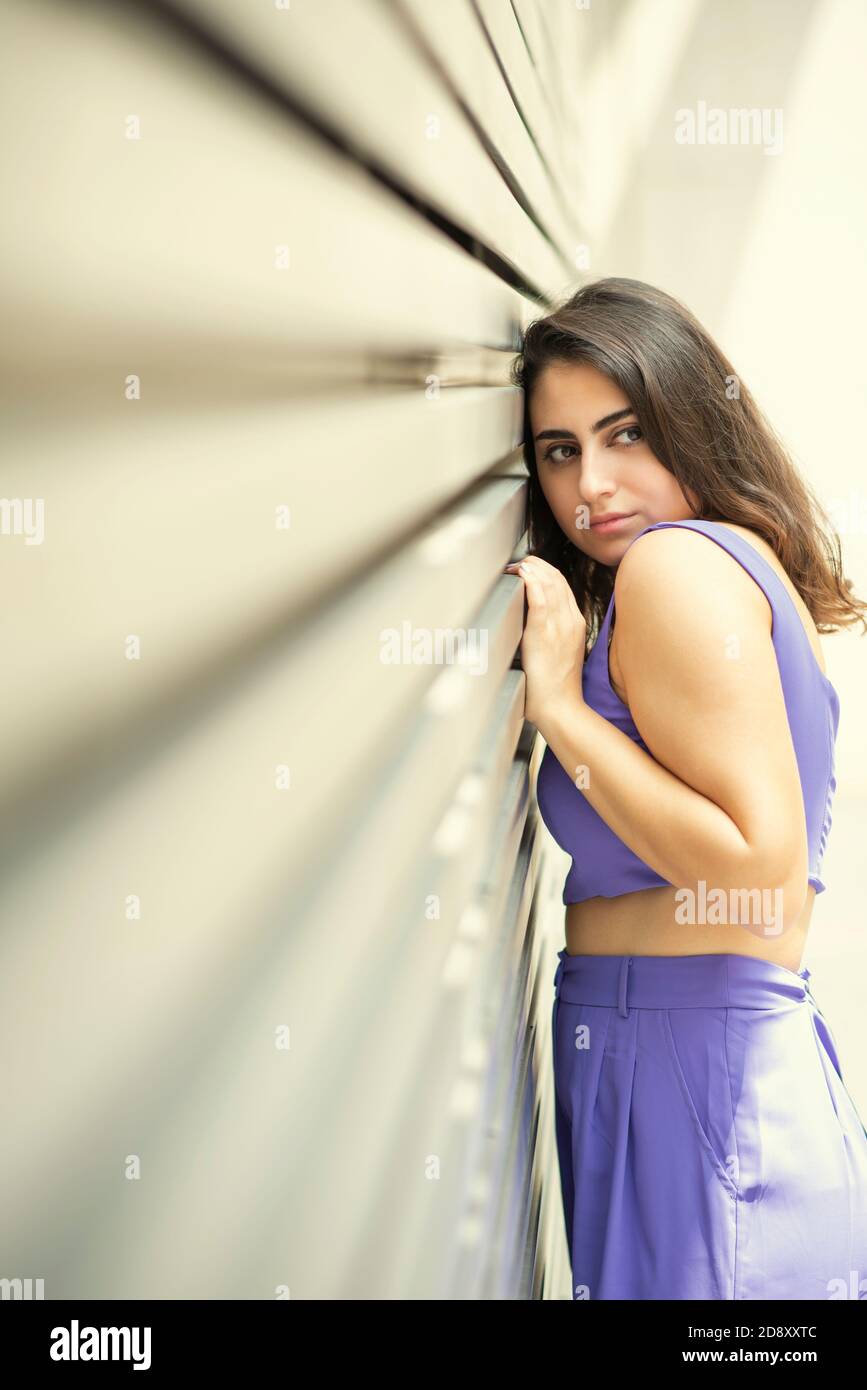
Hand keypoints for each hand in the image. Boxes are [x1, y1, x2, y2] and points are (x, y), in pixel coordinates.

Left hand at [504, 555, 585, 727]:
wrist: (560, 707)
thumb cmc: (556, 686)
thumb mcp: (560, 653)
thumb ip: (552, 634)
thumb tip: (535, 623)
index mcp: (576, 623)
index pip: (563, 586)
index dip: (545, 571)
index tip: (529, 568)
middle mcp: (571, 620)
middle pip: (557, 579)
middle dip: (537, 565)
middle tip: (519, 563)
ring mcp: (560, 625)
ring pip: (550, 583)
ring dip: (531, 568)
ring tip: (517, 565)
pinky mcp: (545, 633)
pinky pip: (540, 598)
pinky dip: (531, 581)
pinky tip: (522, 574)